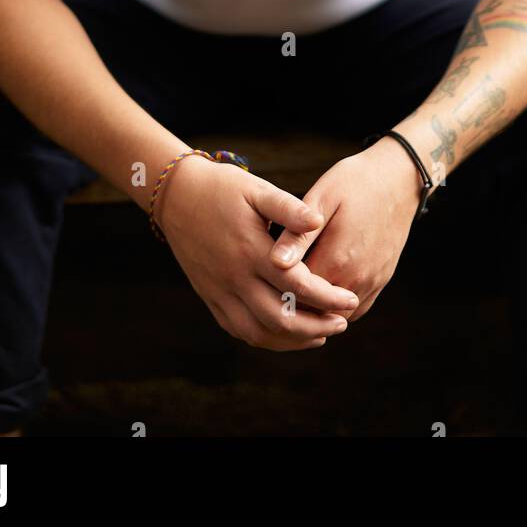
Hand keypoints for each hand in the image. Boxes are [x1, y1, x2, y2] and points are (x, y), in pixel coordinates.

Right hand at [158, 157, 360, 350]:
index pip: (297, 286)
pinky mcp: (210, 297)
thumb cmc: (222, 188)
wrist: (176, 196)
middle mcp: (235, 277)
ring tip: (320, 334)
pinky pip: (239, 330)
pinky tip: (286, 333)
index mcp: (251, 250)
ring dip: (293, 339)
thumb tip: (319, 219)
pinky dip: (266, 338)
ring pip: (260, 332)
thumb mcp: (256, 190)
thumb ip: (288, 207)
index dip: (328, 297)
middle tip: (342, 322)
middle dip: (317, 326)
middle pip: (282, 319)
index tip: (350, 300)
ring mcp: (220, 291)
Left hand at [267, 141, 421, 322]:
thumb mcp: (323, 198)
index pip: (295, 293)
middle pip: (313, 310)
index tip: (259, 274)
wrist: (399, 178)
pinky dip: (335, 307)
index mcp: (337, 259)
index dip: (274, 287)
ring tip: (291, 286)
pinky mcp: (381, 280)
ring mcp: (372, 282)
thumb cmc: (355, 182)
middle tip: (269, 283)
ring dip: (313, 308)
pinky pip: (354, 310)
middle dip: (291, 301)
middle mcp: (357, 279)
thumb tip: (275, 262)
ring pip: (334, 315)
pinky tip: (319, 287)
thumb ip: (298, 234)